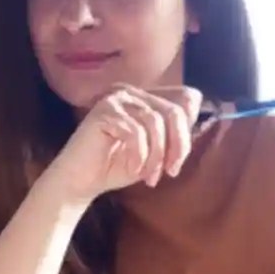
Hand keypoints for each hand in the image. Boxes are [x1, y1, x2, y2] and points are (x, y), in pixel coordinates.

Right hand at [40, 84, 202, 205]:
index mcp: (145, 97)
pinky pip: (135, 132)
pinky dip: (138, 155)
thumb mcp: (154, 150)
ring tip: (149, 176)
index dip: (185, 133)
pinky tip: (132, 169)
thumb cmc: (116, 166)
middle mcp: (131, 91)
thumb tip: (194, 115)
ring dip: (156, 156)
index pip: (186, 99)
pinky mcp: (104, 111)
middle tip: (169, 172)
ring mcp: (116, 98)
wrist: (80, 181)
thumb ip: (172, 132)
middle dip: (177, 147)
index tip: (175, 163)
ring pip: (155, 123)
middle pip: (174, 111)